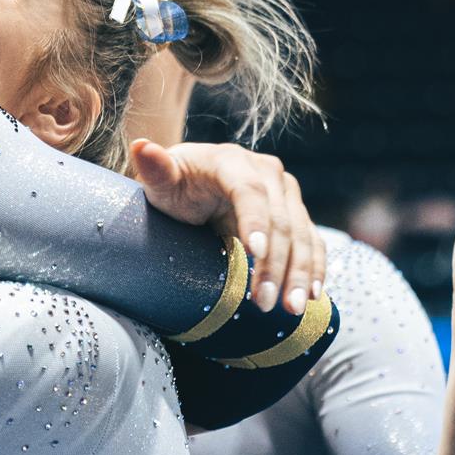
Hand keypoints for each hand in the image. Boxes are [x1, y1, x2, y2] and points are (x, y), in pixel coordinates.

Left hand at [130, 139, 324, 314]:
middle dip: (276, 264)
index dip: (255, 221)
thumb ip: (153, 169)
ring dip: (299, 274)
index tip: (255, 252)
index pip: (249, 191)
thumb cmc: (174, 185)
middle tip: (266, 303)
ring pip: (302, 234)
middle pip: (280, 220)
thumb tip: (140, 146)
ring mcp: (286, 194)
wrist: (195, 186)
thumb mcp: (160, 181)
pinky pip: (312, 243)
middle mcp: (267, 173)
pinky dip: (315, 269)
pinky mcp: (297, 215)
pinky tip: (313, 295)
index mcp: (232, 161)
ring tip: (291, 308)